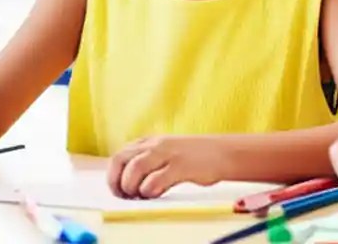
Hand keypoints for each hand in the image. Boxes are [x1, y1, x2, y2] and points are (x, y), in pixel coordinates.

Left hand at [107, 136, 225, 198]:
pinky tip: (157, 194)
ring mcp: (168, 153)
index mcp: (149, 142)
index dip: (113, 177)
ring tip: (141, 196)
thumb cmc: (194, 157)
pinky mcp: (181, 165)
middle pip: (121, 160)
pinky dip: (150, 191)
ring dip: (132, 187)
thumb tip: (126, 183)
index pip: (118, 157)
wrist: (223, 152)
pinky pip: (155, 180)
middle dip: (118, 182)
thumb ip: (147, 162)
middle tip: (126, 197)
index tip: (119, 192)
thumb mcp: (166, 153)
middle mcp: (155, 145)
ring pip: (135, 168)